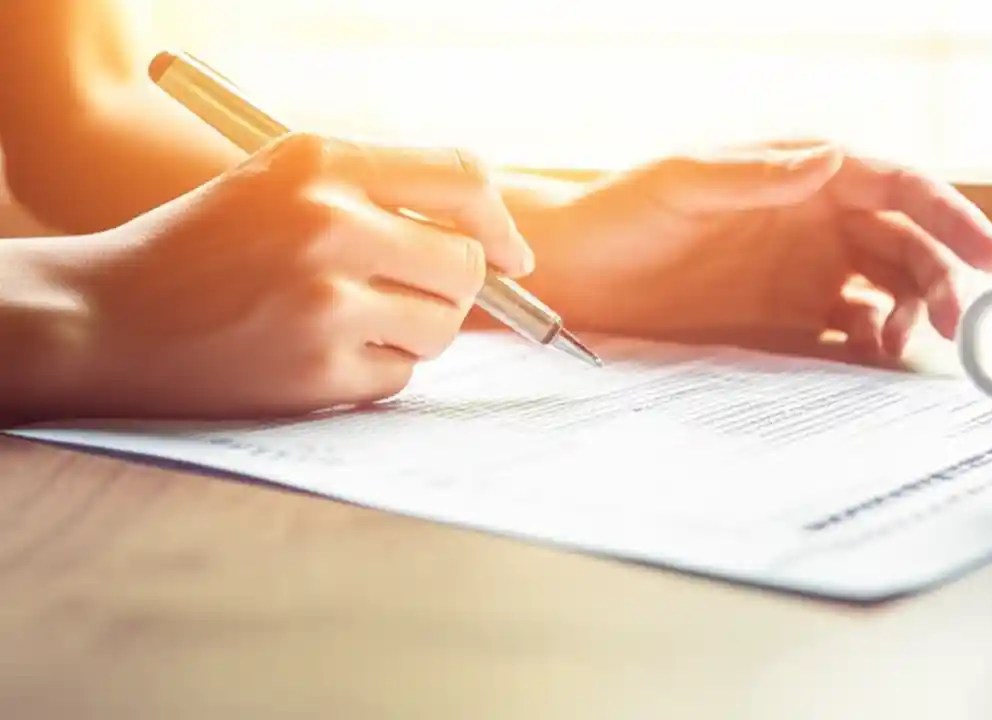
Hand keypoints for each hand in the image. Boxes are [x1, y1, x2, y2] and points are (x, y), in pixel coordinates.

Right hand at [17, 133, 533, 419]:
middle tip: (407, 299)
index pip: (462, 179)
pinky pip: (398, 376)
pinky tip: (315, 356)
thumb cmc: (203, 249)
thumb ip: (376, 195)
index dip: (500, 224)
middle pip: (466, 266)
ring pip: (440, 327)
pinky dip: (373, 372)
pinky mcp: (315, 371)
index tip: (512, 256)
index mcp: (321, 162)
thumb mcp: (279, 186)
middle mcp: (328, 223)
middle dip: (453, 290)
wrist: (105, 317)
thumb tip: (490, 243)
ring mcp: (322, 301)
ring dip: (412, 334)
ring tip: (346, 323)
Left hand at [518, 141, 991, 363]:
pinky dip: (872, 343)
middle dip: (940, 276)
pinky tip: (869, 357)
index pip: (897, 186)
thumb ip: (758, 175)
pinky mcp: (786, 317)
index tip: (988, 254)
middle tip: (951, 321)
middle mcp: (815, 220)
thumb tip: (833, 159)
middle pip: (905, 243)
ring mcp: (804, 270)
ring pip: (887, 288)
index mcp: (803, 175)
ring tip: (902, 345)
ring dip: (911, 312)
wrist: (577, 272)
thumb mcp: (685, 184)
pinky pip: (849, 329)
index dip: (950, 215)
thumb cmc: (622, 210)